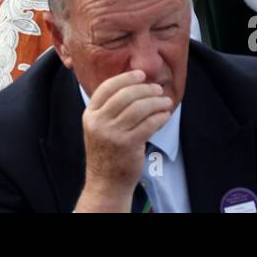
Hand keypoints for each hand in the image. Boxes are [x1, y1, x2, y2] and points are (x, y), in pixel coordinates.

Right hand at [78, 70, 172, 208]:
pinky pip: (148, 125)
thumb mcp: (98, 127)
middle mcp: (99, 123)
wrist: (106, 182)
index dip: (126, 78)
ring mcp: (112, 134)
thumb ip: (109, 108)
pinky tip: (165, 116)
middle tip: (158, 89)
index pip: (107, 87)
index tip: (141, 75)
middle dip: (145, 89)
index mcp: (90, 115)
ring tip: (166, 102)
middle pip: (125, 95)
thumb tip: (133, 85)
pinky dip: (159, 117)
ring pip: (139, 108)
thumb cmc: (106, 152)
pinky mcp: (128, 145)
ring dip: (156, 102)